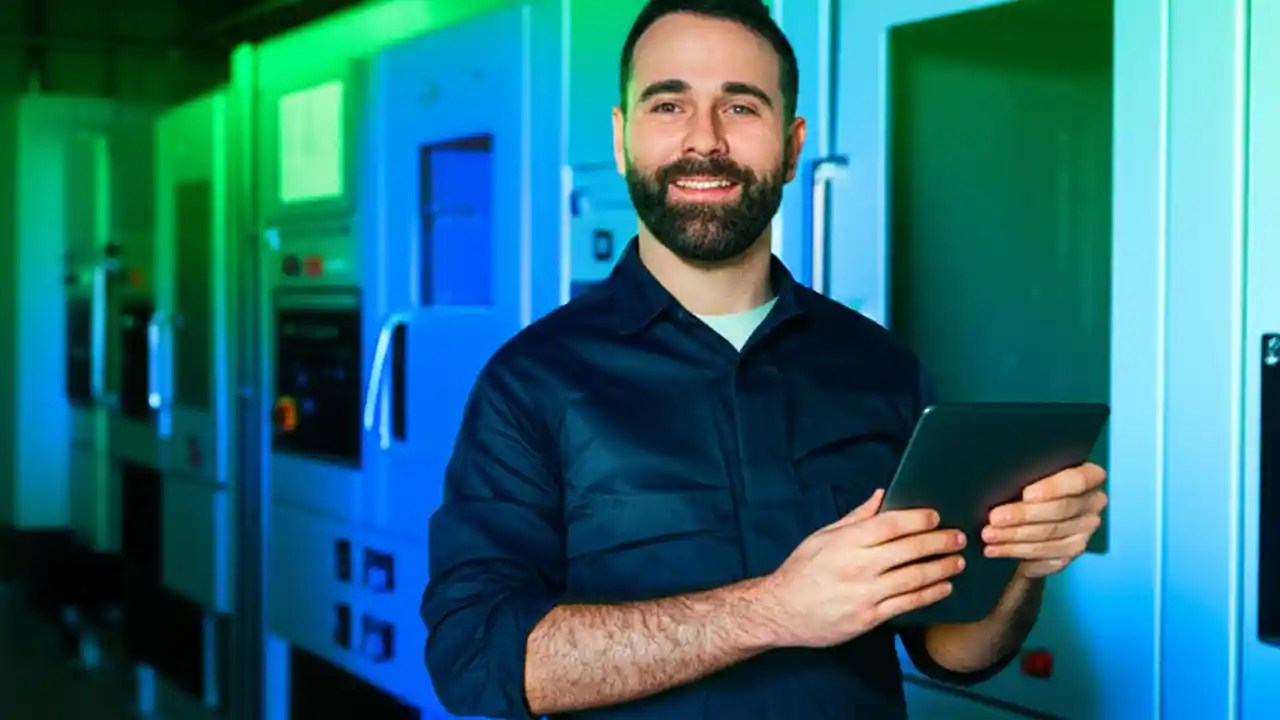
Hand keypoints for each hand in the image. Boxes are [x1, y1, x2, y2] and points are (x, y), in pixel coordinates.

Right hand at [761, 489, 966, 648]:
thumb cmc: (801, 570)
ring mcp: (865, 594)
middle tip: (959, 537)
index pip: (891, 524)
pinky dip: (930, 594)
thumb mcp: (823, 536)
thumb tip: (882, 494)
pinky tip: (944, 587)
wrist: (781, 611)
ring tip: (959, 561)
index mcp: (846, 541)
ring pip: (914, 578)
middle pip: (909, 550)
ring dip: (942, 568)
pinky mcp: (869, 617)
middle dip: (939, 542)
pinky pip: (907, 603)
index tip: (936, 516)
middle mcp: (858, 566)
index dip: (918, 518)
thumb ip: (856, 517)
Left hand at [981, 462, 1107, 578]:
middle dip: (1023, 515)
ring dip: (1015, 537)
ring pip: (1050, 535)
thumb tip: (1002, 479)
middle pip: (1060, 510)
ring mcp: (1085, 530)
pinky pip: (1046, 555)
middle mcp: (1093, 503)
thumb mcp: (1030, 476)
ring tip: (989, 535)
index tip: (1026, 494)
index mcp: (1089, 476)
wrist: (1031, 517)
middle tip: (994, 518)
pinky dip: (1016, 552)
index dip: (1053, 488)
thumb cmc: (1029, 487)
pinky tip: (996, 549)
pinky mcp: (1072, 551)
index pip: (1078, 479)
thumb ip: (1026, 475)